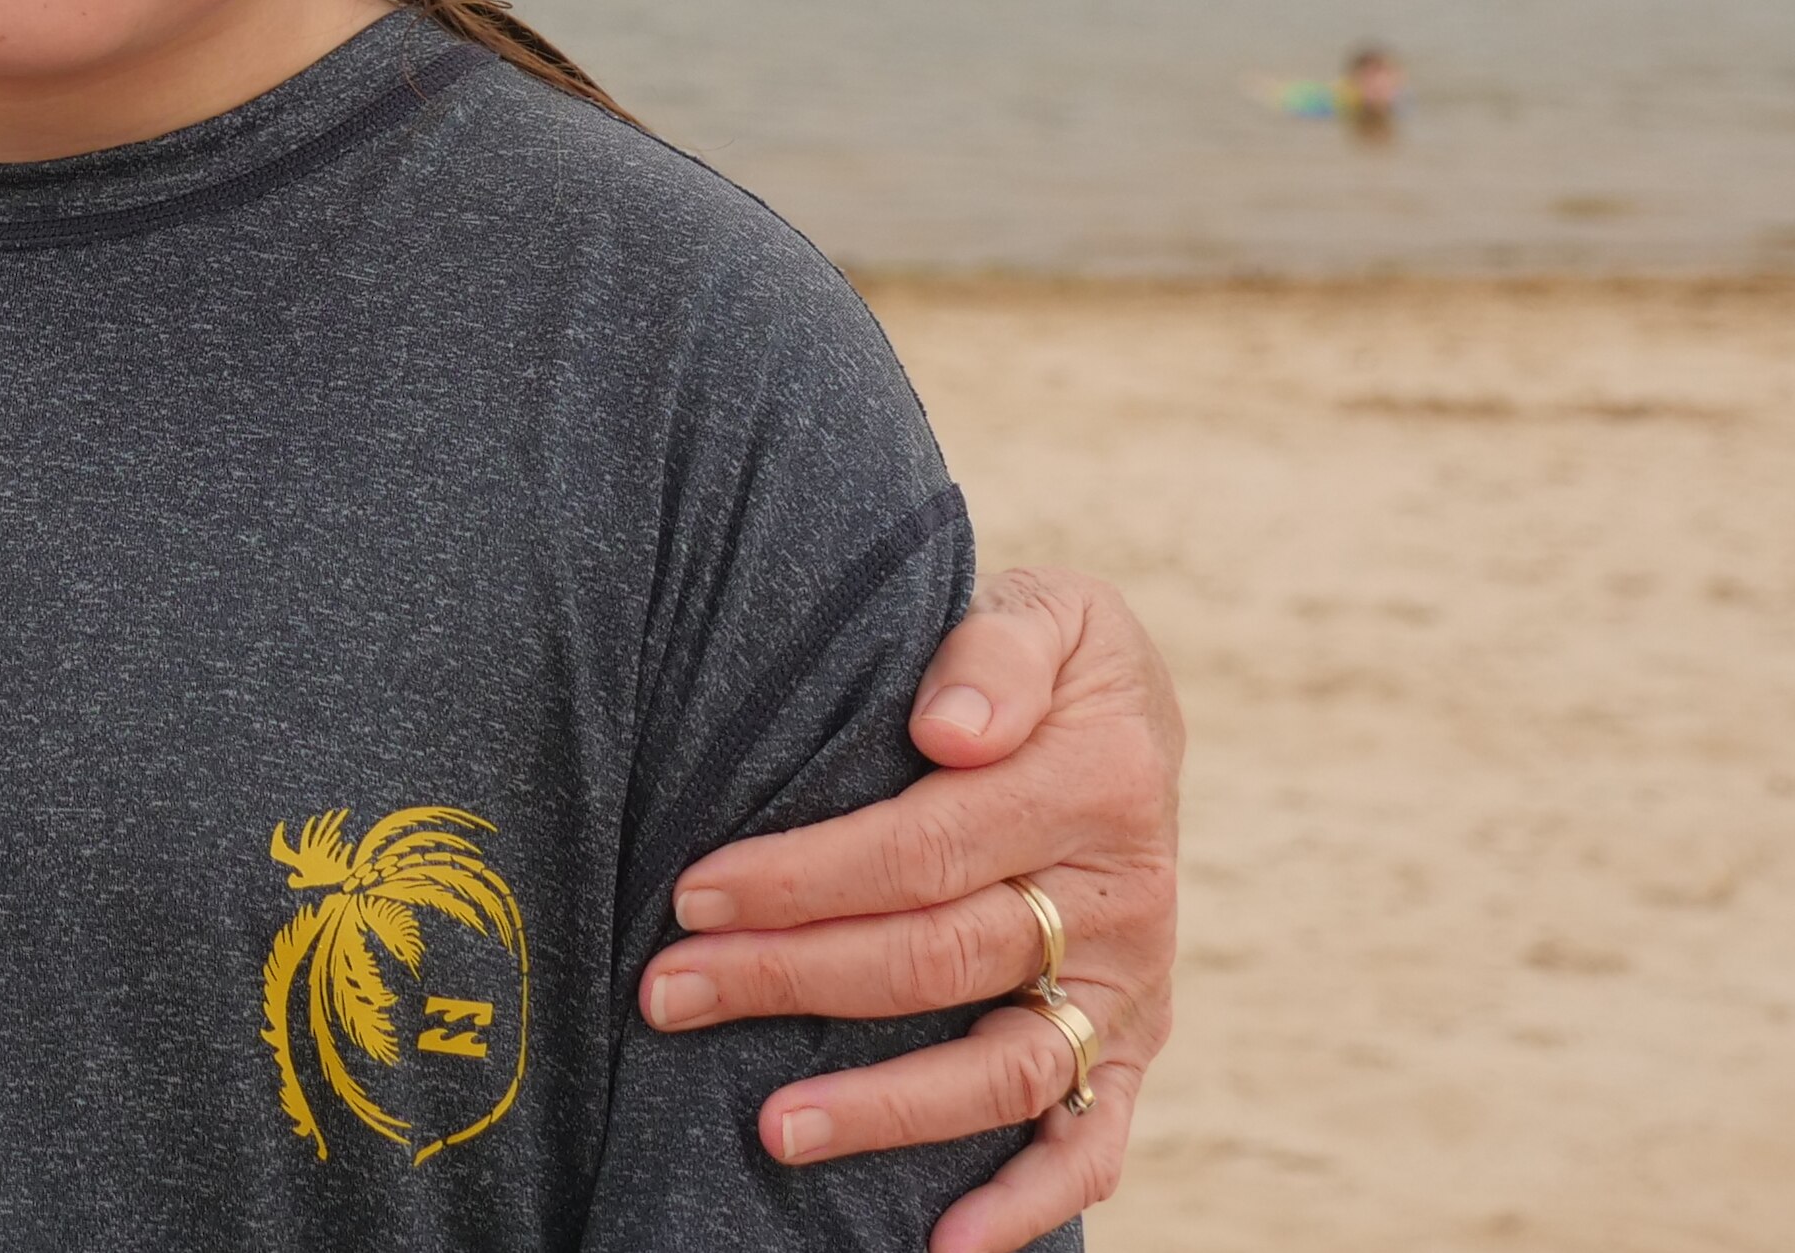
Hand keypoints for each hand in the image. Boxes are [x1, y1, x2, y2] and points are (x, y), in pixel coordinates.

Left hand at [636, 565, 1180, 1252]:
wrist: (1130, 710)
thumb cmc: (1047, 658)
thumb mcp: (1048, 610)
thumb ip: (996, 651)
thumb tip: (946, 728)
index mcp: (1096, 782)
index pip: (924, 847)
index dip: (805, 876)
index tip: (695, 891)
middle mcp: (1122, 899)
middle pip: (937, 958)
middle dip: (791, 978)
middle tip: (669, 991)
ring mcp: (1128, 987)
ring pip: (1002, 1068)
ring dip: (884, 1108)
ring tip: (770, 1128)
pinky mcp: (1130, 1047)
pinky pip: (1093, 1142)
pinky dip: (1029, 1203)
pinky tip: (944, 1245)